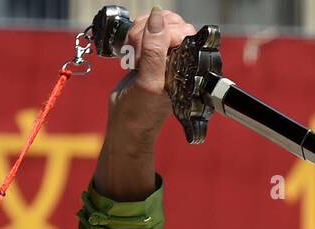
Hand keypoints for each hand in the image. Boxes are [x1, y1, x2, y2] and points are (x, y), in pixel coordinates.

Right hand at [91, 8, 195, 204]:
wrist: (126, 123)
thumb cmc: (142, 112)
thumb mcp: (150, 82)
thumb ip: (155, 51)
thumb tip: (157, 18)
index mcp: (188, 65)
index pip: (182, 29)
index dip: (164, 32)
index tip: (150, 50)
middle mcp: (180, 58)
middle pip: (166, 22)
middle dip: (146, 33)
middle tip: (138, 56)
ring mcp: (164, 55)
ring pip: (152, 24)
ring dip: (137, 36)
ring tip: (133, 59)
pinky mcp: (148, 54)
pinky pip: (142, 32)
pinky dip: (132, 39)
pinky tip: (129, 56)